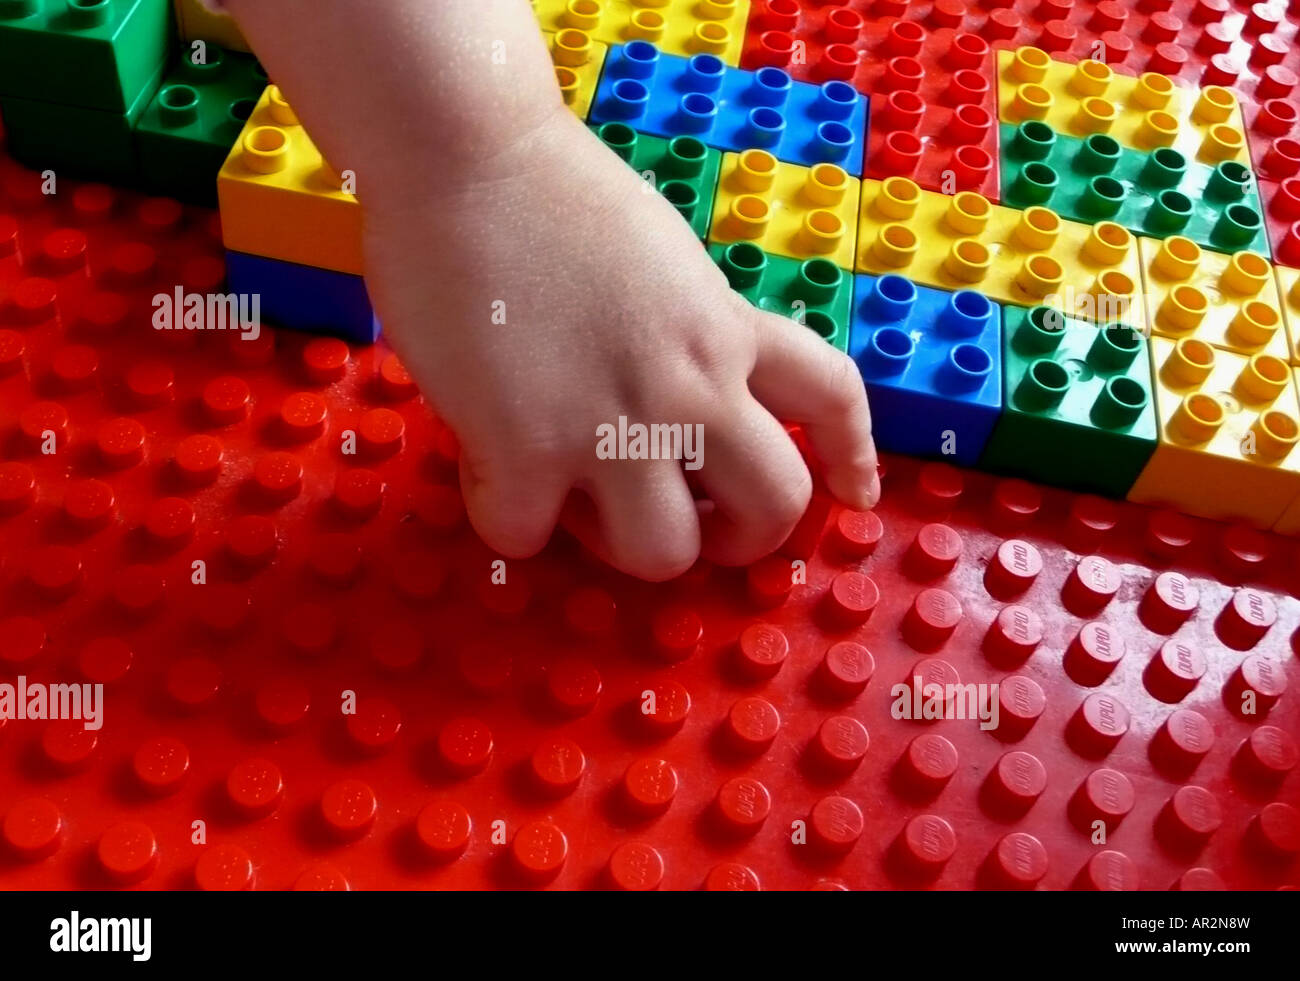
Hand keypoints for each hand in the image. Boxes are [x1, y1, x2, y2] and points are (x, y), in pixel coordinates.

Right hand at [363, 106, 879, 579]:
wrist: (469, 157)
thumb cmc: (547, 192)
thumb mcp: (663, 263)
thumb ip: (682, 337)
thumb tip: (653, 402)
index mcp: (726, 331)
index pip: (831, 397)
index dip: (852, 456)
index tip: (855, 494)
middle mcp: (694, 386)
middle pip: (773, 507)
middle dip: (736, 540)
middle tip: (686, 522)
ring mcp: (617, 425)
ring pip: (663, 554)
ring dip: (618, 542)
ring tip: (574, 496)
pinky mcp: (530, 449)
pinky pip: (527, 537)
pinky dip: (506, 514)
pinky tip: (487, 465)